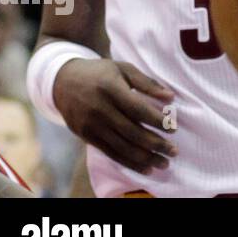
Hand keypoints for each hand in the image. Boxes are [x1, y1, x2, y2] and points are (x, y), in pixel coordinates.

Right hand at [53, 58, 177, 174]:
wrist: (63, 81)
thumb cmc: (101, 72)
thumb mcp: (124, 69)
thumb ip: (147, 83)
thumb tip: (171, 97)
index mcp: (111, 89)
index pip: (138, 109)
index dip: (157, 121)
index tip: (174, 128)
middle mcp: (99, 109)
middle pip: (131, 132)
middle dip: (155, 144)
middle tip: (174, 152)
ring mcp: (91, 125)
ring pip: (121, 146)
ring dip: (144, 158)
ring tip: (163, 163)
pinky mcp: (86, 136)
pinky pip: (110, 152)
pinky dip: (128, 162)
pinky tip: (145, 167)